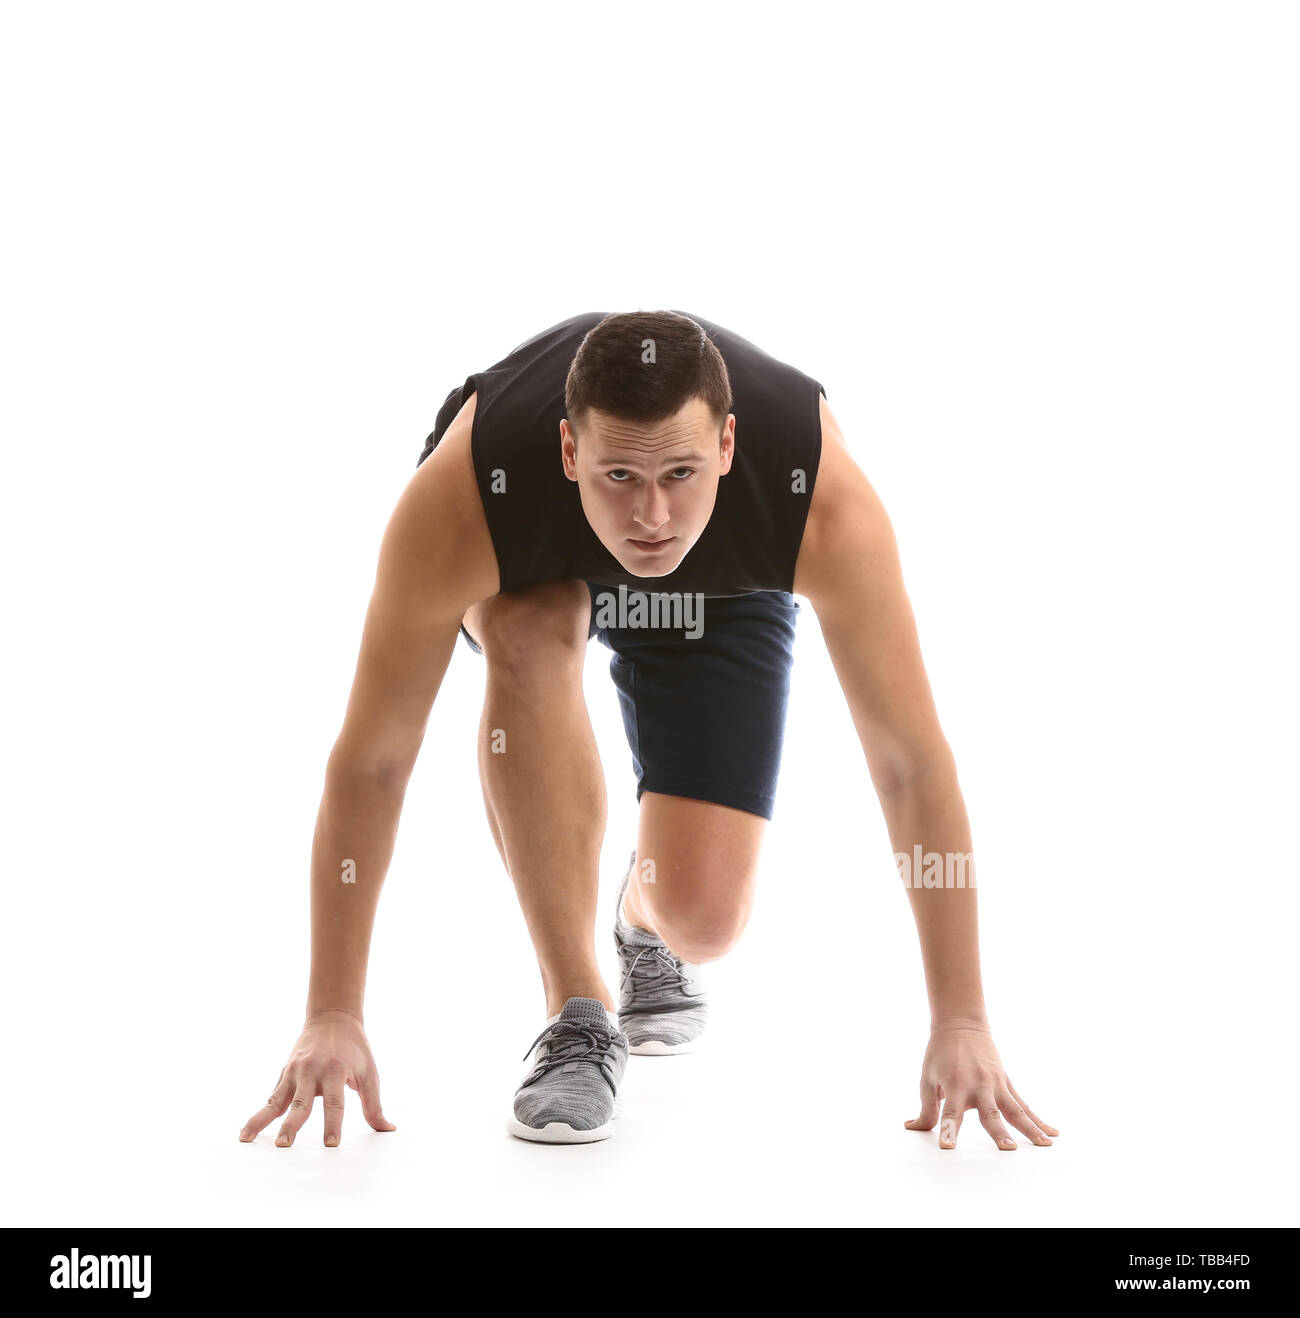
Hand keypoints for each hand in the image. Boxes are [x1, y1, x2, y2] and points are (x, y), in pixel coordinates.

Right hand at [239, 1009, 395, 1146]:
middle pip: (302, 1102)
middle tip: (284, 1145)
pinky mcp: (285, 1075)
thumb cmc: (355, 1050)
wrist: (333, 1018)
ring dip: (262, 1120)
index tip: (331, 1144)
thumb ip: (374, 1104)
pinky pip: (272, 1097)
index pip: (335, 1102)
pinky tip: (247, 1132)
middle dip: (292, 1125)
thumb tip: (387, 1129)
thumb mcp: (369, 1073)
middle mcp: (312, 1071)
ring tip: (247, 1138)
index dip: (333, 1123)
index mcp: (336, 1070)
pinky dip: (259, 1114)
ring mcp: (295, 1072)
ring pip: (277, 1100)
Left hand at [904, 1018, 1057, 1150]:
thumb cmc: (940, 1054)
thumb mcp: (927, 1079)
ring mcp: (996, 1084)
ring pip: (1015, 1109)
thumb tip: (913, 1128)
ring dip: (1030, 1128)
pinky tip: (1052, 1133)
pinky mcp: (1007, 1084)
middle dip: (999, 1131)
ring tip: (1044, 1144)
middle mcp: (978, 1085)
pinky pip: (1024, 1105)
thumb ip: (926, 1108)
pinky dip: (1038, 1120)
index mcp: (955, 1084)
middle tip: (1008, 1149)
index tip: (947, 1147)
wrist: (961, 1026)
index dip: (949, 1129)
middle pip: (990, 1112)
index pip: (950, 1112)